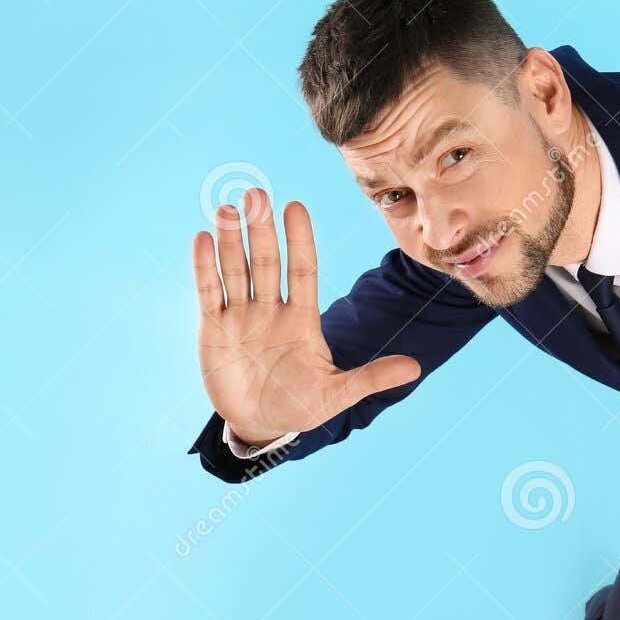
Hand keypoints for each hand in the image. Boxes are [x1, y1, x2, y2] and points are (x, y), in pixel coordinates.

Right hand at [192, 189, 419, 446]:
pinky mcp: (213, 327)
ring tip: (228, 209)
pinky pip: (208, 291)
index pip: (303, 271)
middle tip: (256, 194)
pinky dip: (204, 267)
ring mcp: (242, 316)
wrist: (261, 425)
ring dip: (231, 241)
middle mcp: (272, 310)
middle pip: (267, 263)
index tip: (295, 207)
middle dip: (261, 231)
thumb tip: (416, 368)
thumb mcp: (337, 395)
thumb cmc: (301, 406)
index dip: (300, 240)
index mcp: (303, 320)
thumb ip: (371, 378)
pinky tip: (202, 238)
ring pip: (236, 270)